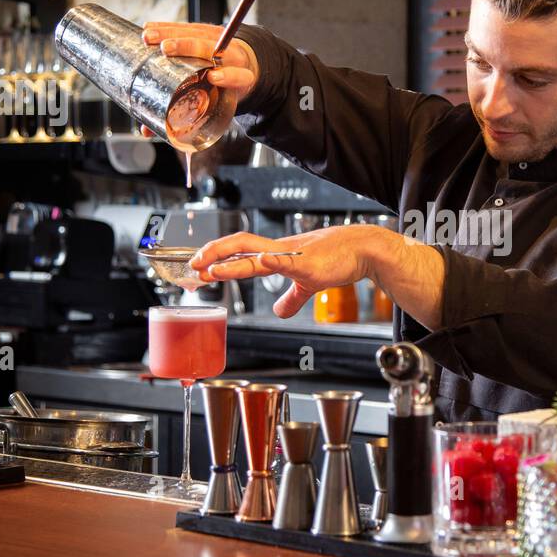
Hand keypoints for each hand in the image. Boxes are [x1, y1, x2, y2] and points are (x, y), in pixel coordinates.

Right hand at [139, 21, 260, 137]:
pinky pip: (187, 27)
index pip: (240, 77)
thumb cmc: (225, 93)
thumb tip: (148, 131)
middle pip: (210, 48)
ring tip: (148, 38)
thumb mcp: (218, 107)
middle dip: (188, 47)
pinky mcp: (207, 31)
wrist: (244, 66)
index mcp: (242, 79)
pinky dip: (166, 28)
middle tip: (166, 49)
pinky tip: (149, 28)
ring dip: (170, 34)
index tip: (214, 77)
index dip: (229, 77)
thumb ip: (188, 120)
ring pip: (195, 34)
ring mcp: (219, 41)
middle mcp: (232, 57)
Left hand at [191, 225, 384, 318]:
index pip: (240, 252)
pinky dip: (272, 260)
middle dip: (214, 254)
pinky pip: (287, 260)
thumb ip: (291, 298)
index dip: (218, 257)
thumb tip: (279, 311)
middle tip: (194, 266)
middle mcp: (279, 251)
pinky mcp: (309, 264)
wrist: (363, 249)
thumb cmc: (338, 260)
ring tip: (212, 268)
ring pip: (256, 253)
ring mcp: (292, 255)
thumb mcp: (308, 283)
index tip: (200, 267)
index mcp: (277, 254)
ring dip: (231, 261)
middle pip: (239, 245)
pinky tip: (260, 260)